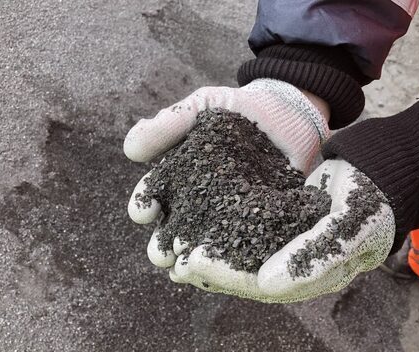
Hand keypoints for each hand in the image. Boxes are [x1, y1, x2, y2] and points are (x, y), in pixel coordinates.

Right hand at [125, 79, 329, 271]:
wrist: (288, 114)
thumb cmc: (239, 109)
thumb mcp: (203, 106)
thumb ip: (169, 123)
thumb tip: (129, 150)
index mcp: (179, 179)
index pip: (153, 197)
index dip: (144, 206)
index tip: (143, 212)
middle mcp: (199, 204)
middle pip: (172, 231)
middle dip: (161, 245)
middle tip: (162, 253)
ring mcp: (228, 219)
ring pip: (202, 248)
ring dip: (189, 262)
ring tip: (184, 270)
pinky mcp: (260, 228)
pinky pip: (242, 251)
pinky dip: (229, 264)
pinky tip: (222, 272)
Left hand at [166, 158, 395, 302]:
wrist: (381, 173)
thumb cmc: (371, 200)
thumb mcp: (351, 225)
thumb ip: (313, 257)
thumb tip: (267, 284)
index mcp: (312, 276)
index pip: (262, 284)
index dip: (227, 275)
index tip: (194, 261)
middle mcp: (296, 267)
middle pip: (245, 275)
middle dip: (210, 269)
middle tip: (175, 258)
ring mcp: (287, 246)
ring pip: (241, 256)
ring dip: (210, 252)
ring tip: (176, 246)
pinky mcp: (280, 224)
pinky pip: (247, 232)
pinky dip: (222, 230)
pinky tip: (200, 223)